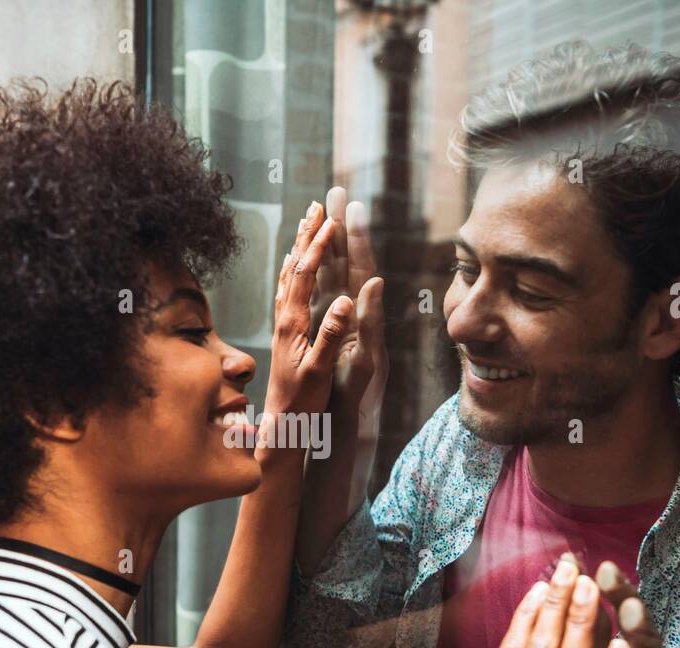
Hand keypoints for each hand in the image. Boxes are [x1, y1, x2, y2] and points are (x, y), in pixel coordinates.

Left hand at [264, 201, 352, 420]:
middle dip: (308, 234)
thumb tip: (344, 301)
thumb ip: (331, 335)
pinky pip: (286, 289)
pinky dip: (292, 268)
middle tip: (319, 204)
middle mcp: (284, 317)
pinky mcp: (284, 331)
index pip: (306, 274)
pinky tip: (291, 264)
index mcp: (294, 323)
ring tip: (307, 222)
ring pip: (289, 274)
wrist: (280, 422)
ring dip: (300, 245)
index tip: (332, 220)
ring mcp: (282, 323)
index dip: (319, 246)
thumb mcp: (319, 371)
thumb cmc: (302, 401)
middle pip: (294, 266)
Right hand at [311, 187, 385, 420]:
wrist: (345, 423)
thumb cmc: (356, 395)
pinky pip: (319, 290)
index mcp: (363, 314)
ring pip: (331, 271)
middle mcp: (353, 312)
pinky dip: (312, 268)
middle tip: (335, 191)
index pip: (361, 267)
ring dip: (326, 241)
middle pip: (346, 260)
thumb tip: (374, 281)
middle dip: (340, 226)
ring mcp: (339, 318)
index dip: (357, 236)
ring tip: (320, 212)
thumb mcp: (366, 359)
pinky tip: (305, 255)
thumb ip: (370, 320)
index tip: (352, 205)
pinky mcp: (328, 328)